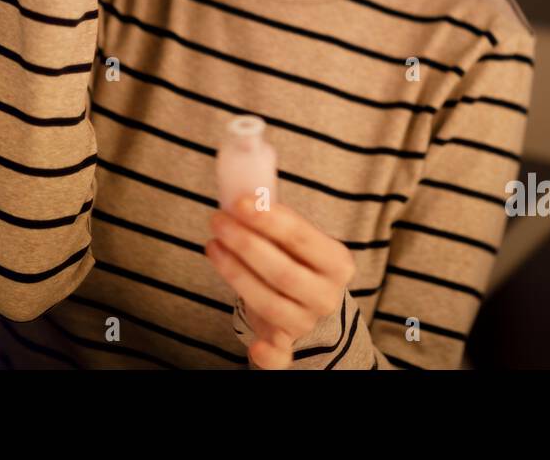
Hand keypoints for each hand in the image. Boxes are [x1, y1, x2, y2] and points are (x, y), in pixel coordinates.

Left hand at [206, 195, 356, 369]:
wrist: (309, 300)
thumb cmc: (294, 257)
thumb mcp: (297, 238)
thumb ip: (274, 220)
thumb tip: (241, 194)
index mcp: (337, 262)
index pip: (302, 238)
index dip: (269, 219)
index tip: (238, 202)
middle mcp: (326, 295)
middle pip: (283, 273)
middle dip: (246, 245)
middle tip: (218, 220)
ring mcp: (307, 321)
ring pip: (269, 303)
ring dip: (236, 274)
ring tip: (213, 245)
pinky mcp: (287, 344)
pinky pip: (280, 356)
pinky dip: (268, 354)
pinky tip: (256, 347)